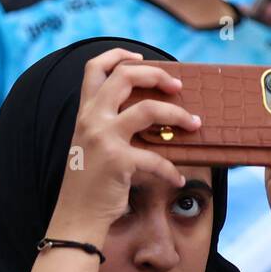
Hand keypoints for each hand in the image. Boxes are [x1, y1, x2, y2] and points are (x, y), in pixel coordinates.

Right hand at [48, 49, 198, 239]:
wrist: (76, 216)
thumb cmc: (89, 184)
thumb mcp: (91, 146)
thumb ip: (108, 126)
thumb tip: (146, 117)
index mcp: (85, 112)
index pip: (95, 68)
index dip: (119, 55)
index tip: (141, 57)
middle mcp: (91, 119)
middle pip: (125, 77)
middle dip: (156, 75)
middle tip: (178, 86)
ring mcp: (103, 138)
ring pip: (148, 110)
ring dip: (178, 116)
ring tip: (194, 124)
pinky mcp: (118, 161)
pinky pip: (156, 159)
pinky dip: (171, 171)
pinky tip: (178, 180)